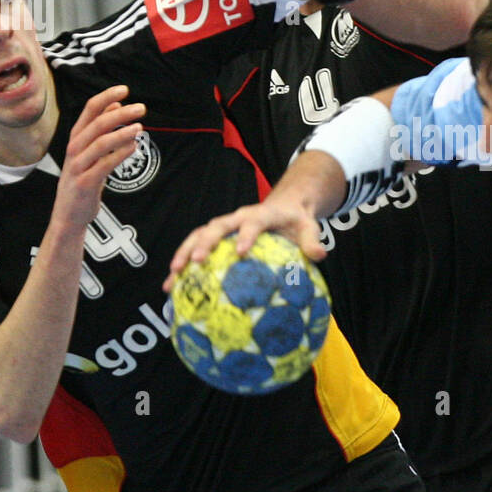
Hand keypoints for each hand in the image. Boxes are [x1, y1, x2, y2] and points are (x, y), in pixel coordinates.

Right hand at [52, 86, 145, 232]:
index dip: (106, 97)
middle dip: (120, 114)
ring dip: (122, 132)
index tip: (124, 89)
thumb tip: (115, 105)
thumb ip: (99, 130)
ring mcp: (78, 166)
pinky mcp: (85, 182)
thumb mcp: (88, 152)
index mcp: (75, 139)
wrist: (68, 215)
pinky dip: (120, 154)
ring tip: (140, 127)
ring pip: (100, 143)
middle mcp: (74, 149)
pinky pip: (104, 164)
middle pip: (97, 124)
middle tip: (141, 108)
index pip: (89, 110)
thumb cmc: (82, 180)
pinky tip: (134, 147)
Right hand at [165, 197, 326, 291]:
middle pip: (216, 226)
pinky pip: (196, 246)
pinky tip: (172, 286)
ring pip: (199, 234)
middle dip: (204, 243)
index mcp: (261, 214)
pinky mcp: (217, 235)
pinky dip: (183, 263)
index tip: (240, 252)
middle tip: (195, 262)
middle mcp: (238, 218)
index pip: (252, 222)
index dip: (246, 235)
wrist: (284, 206)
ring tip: (172, 275)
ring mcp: (225, 225)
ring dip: (184, 252)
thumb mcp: (308, 226)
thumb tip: (320, 255)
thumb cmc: (296, 219)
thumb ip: (312, 240)